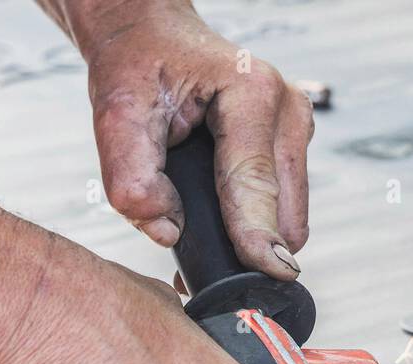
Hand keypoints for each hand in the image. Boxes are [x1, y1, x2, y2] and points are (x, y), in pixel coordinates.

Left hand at [65, 1, 314, 277]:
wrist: (152, 37)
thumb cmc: (137, 69)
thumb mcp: (116, 114)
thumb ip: (130, 176)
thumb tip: (167, 233)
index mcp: (251, 92)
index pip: (254, 183)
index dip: (257, 237)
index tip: (268, 277)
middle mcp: (287, 107)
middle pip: (285, 211)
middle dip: (249, 249)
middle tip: (196, 274)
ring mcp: (297, 126)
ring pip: (290, 215)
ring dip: (253, 241)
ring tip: (200, 248)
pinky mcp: (292, 145)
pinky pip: (284, 207)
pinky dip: (256, 228)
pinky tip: (217, 232)